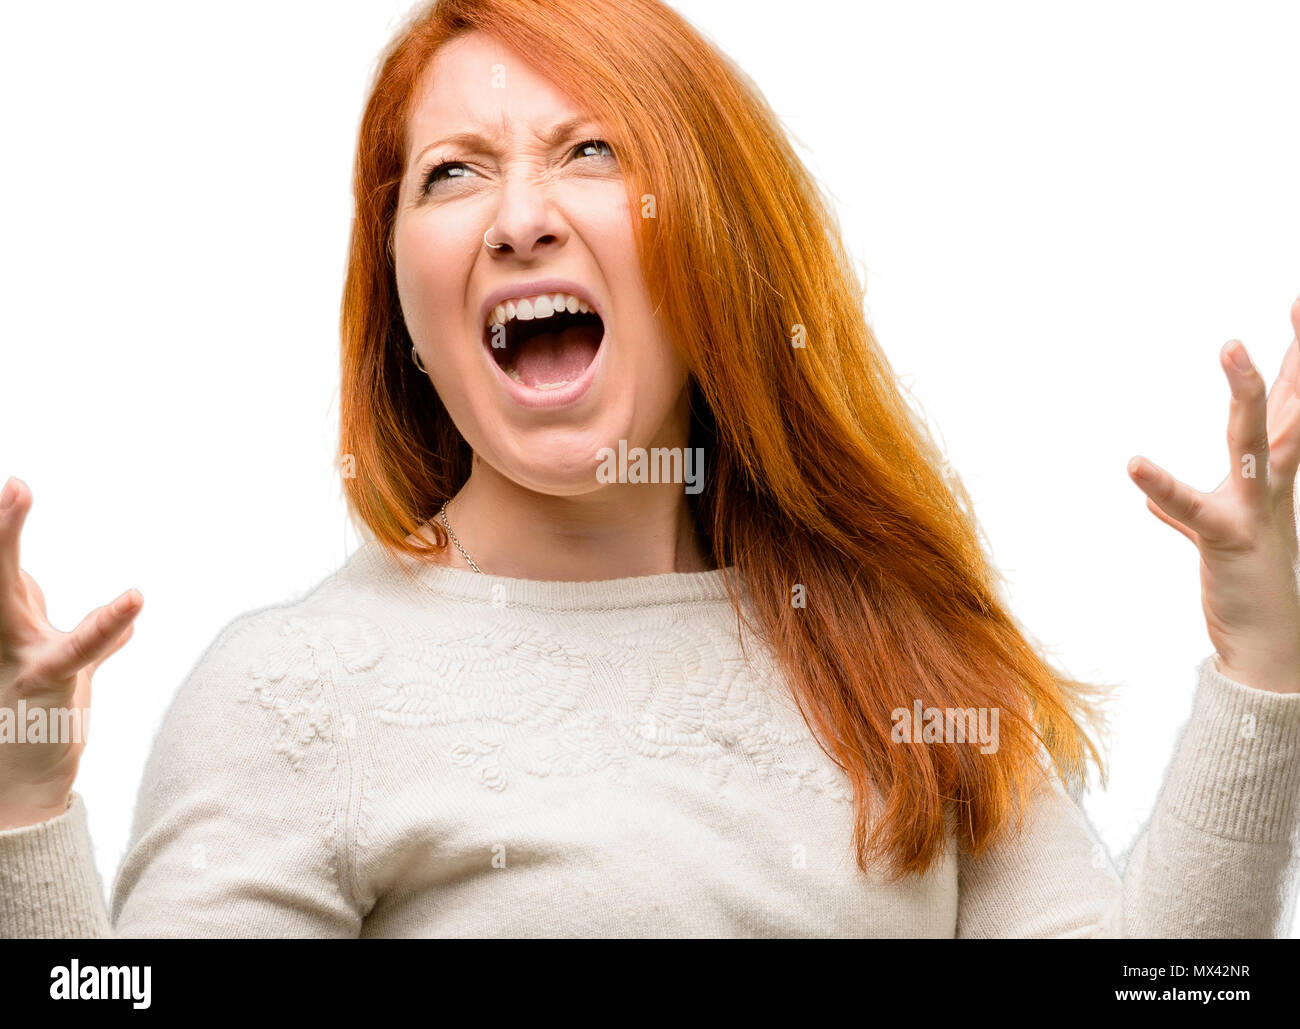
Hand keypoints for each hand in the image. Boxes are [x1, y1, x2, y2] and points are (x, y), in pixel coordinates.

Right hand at [0, 476, 141, 827]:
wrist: (17, 792)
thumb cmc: (35, 728)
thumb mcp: (57, 675)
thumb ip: (89, 644)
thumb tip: (124, 630)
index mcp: (5, 624)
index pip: (4, 568)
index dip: (3, 525)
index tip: (12, 485)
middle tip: (9, 479)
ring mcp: (16, 655)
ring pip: (7, 588)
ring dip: (6, 539)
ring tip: (16, 489)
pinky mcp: (48, 684)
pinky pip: (78, 647)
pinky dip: (108, 623)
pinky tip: (136, 598)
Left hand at [1127, 295, 1299, 694]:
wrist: (1269, 642)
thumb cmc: (1246, 580)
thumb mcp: (1216, 536)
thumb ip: (1183, 511)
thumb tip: (1152, 504)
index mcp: (1268, 471)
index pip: (1284, 402)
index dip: (1293, 357)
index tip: (1296, 305)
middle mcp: (1272, 479)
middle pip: (1288, 404)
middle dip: (1296, 357)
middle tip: (1299, 299)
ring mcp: (1256, 506)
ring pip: (1252, 438)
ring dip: (1244, 391)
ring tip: (1229, 345)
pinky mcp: (1228, 538)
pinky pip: (1192, 509)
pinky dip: (1163, 488)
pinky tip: (1134, 464)